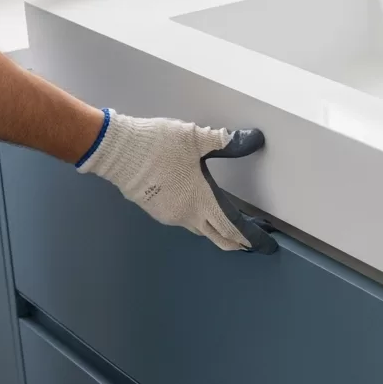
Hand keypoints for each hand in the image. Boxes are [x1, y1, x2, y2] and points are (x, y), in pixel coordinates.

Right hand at [76, 110, 276, 252]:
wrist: (115, 150)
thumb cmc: (157, 144)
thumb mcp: (197, 138)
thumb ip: (228, 142)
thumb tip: (254, 138)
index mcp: (201, 200)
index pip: (234, 227)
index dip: (253, 237)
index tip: (267, 245)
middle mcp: (187, 215)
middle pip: (219, 237)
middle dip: (239, 242)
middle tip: (254, 243)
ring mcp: (170, 215)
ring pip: (201, 230)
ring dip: (219, 231)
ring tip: (233, 227)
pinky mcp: (156, 210)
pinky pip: (186, 222)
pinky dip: (201, 222)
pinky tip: (204, 213)